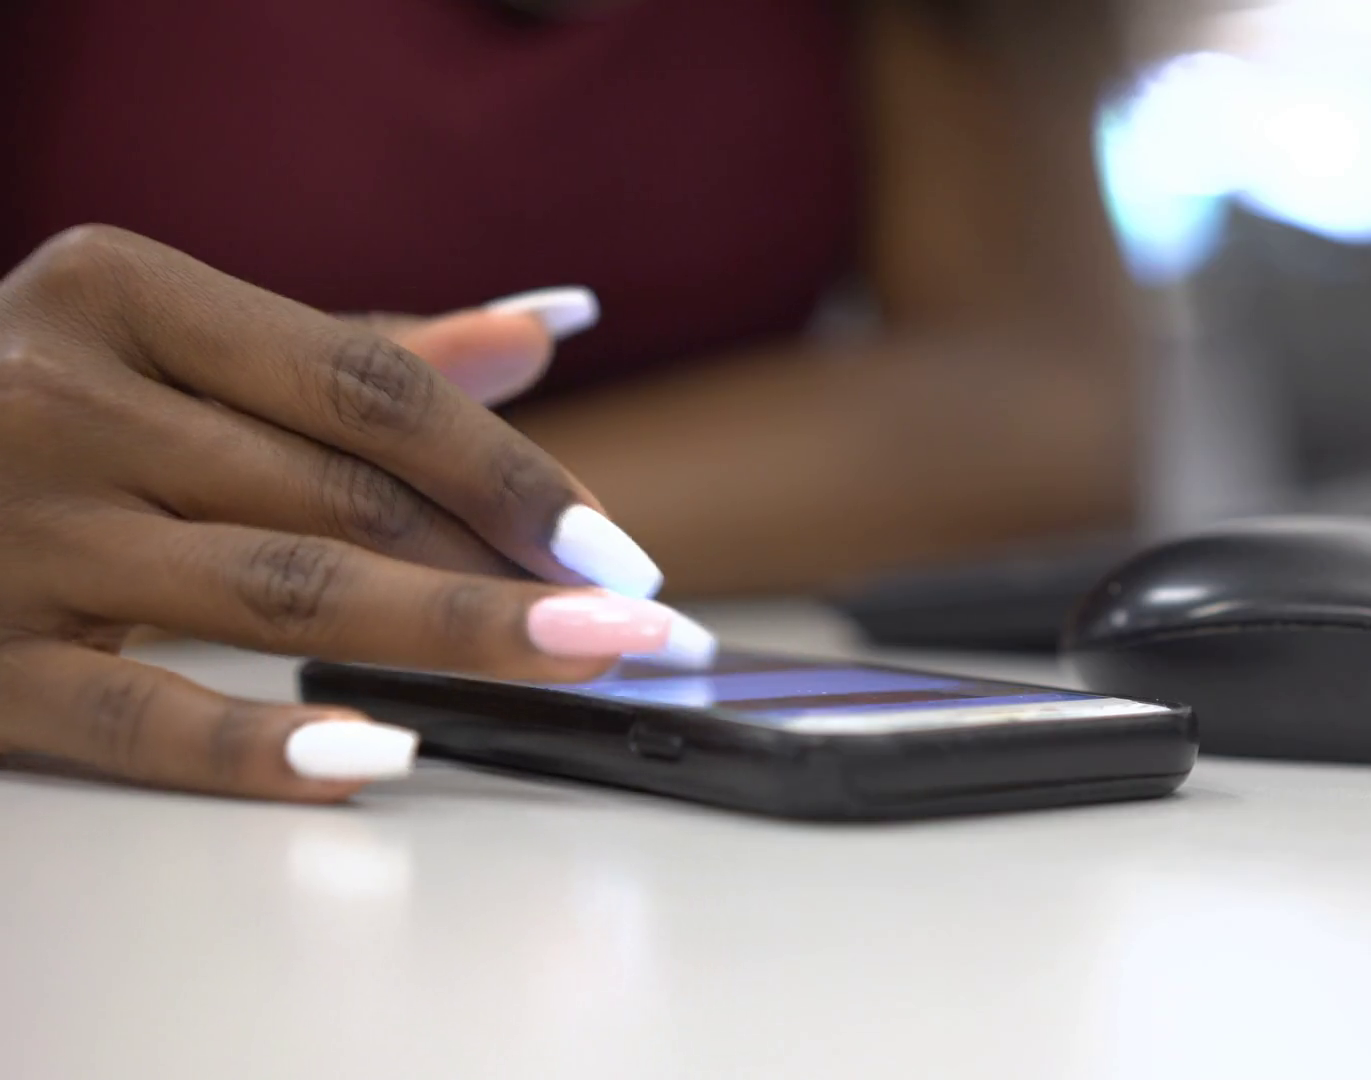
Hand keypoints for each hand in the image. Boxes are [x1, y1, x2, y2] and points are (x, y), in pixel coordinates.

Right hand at [0, 226, 706, 802]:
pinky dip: (258, 742)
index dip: (510, 468)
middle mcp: (60, 394)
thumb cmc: (34, 400)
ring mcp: (5, 530)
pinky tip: (376, 755)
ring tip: (577, 668)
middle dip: (511, 567)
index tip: (615, 544)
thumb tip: (545, 325)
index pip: (367, 385)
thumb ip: (356, 346)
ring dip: (449, 637)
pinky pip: (136, 715)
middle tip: (637, 624)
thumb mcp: (170, 337)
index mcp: (124, 292)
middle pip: (342, 492)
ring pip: (274, 592)